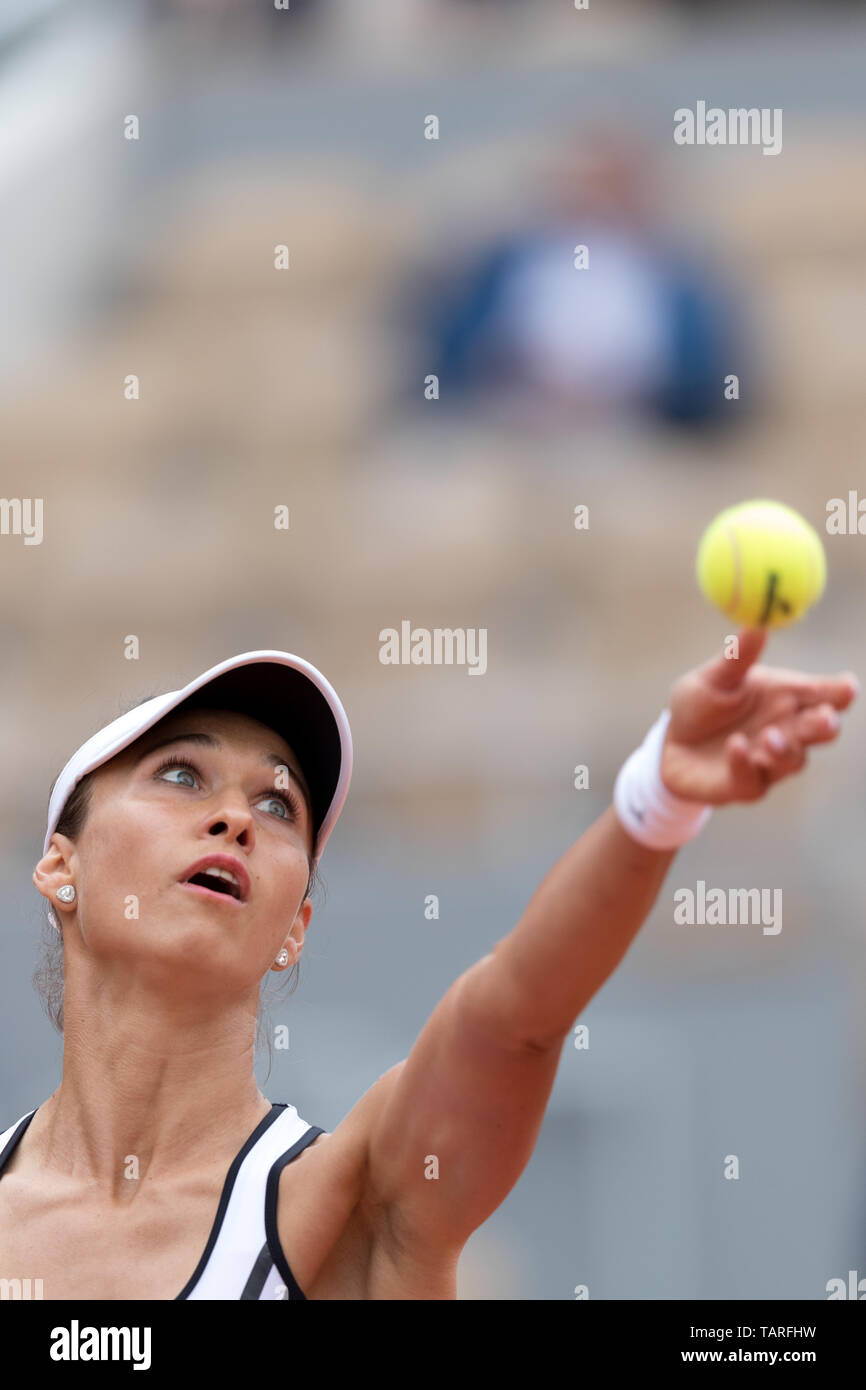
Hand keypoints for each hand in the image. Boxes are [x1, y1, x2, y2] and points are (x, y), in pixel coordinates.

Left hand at [660, 629, 858, 804]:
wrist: (668, 745)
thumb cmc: (700, 706)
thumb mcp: (714, 678)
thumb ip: (737, 657)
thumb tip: (757, 622)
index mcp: (788, 698)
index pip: (827, 694)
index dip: (841, 691)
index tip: (848, 686)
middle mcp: (788, 730)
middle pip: (822, 730)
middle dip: (825, 725)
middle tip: (823, 717)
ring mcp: (770, 761)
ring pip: (793, 760)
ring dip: (784, 749)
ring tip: (769, 736)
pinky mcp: (747, 786)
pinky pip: (753, 780)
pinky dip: (745, 764)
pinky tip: (736, 747)